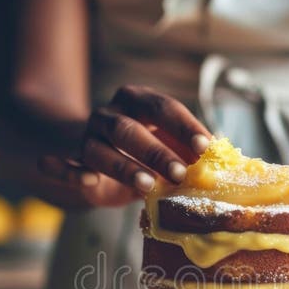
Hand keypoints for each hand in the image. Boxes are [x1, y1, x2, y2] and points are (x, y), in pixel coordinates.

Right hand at [38, 85, 211, 207]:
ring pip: (99, 149)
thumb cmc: (141, 149)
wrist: (90, 154)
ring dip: (123, 167)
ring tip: (147, 185)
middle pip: (129, 128)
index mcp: (136, 102)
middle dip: (155, 151)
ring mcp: (87, 138)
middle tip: (180, 173)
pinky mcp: (71, 162)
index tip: (205, 147)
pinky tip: (88, 180)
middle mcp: (109, 115)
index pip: (162, 107)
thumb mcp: (165, 145)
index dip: (183, 126)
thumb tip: (221, 163)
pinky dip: (72, 172)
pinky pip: (66, 166)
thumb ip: (187, 151)